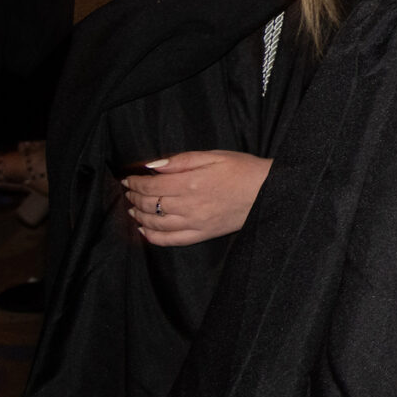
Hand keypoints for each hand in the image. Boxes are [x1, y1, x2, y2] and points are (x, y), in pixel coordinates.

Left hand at [123, 150, 272, 246]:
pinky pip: (172, 240)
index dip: (134, 183)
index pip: (151, 185)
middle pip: (150, 204)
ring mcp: (195, 223)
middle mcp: (189, 205)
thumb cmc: (242, 169)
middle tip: (129, 193)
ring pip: (156, 223)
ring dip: (139, 217)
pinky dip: (153, 237)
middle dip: (134, 198)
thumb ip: (181, 160)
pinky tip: (145, 231)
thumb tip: (152, 166)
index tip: (127, 180)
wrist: (268, 191)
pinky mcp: (203, 234)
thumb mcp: (213, 155)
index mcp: (190, 182)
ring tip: (133, 210)